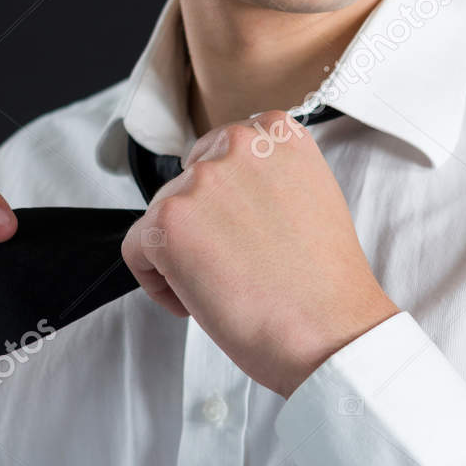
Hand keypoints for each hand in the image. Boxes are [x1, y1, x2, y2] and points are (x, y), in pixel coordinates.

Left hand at [120, 111, 399, 397]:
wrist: (329, 332)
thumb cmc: (325, 284)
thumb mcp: (311, 198)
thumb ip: (267, 178)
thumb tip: (227, 194)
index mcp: (277, 134)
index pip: (219, 153)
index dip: (223, 201)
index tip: (239, 231)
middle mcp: (238, 144)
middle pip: (188, 182)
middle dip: (202, 225)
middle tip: (234, 265)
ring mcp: (200, 180)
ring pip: (162, 216)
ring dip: (182, 254)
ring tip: (226, 286)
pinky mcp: (167, 221)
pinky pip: (136, 249)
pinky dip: (158, 282)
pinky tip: (198, 300)